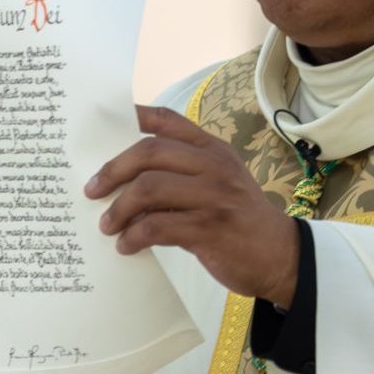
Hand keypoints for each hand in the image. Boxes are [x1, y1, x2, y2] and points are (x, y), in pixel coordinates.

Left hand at [85, 106, 300, 305]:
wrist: (281, 256)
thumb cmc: (239, 220)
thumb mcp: (220, 183)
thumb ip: (182, 173)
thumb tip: (124, 181)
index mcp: (213, 149)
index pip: (168, 120)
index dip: (132, 117)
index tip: (102, 124)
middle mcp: (213, 166)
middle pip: (149, 152)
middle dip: (113, 170)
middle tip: (91, 190)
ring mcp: (213, 196)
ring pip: (149, 188)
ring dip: (119, 208)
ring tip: (107, 225)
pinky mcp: (209, 229)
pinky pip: (157, 226)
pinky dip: (134, 236)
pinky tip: (127, 246)